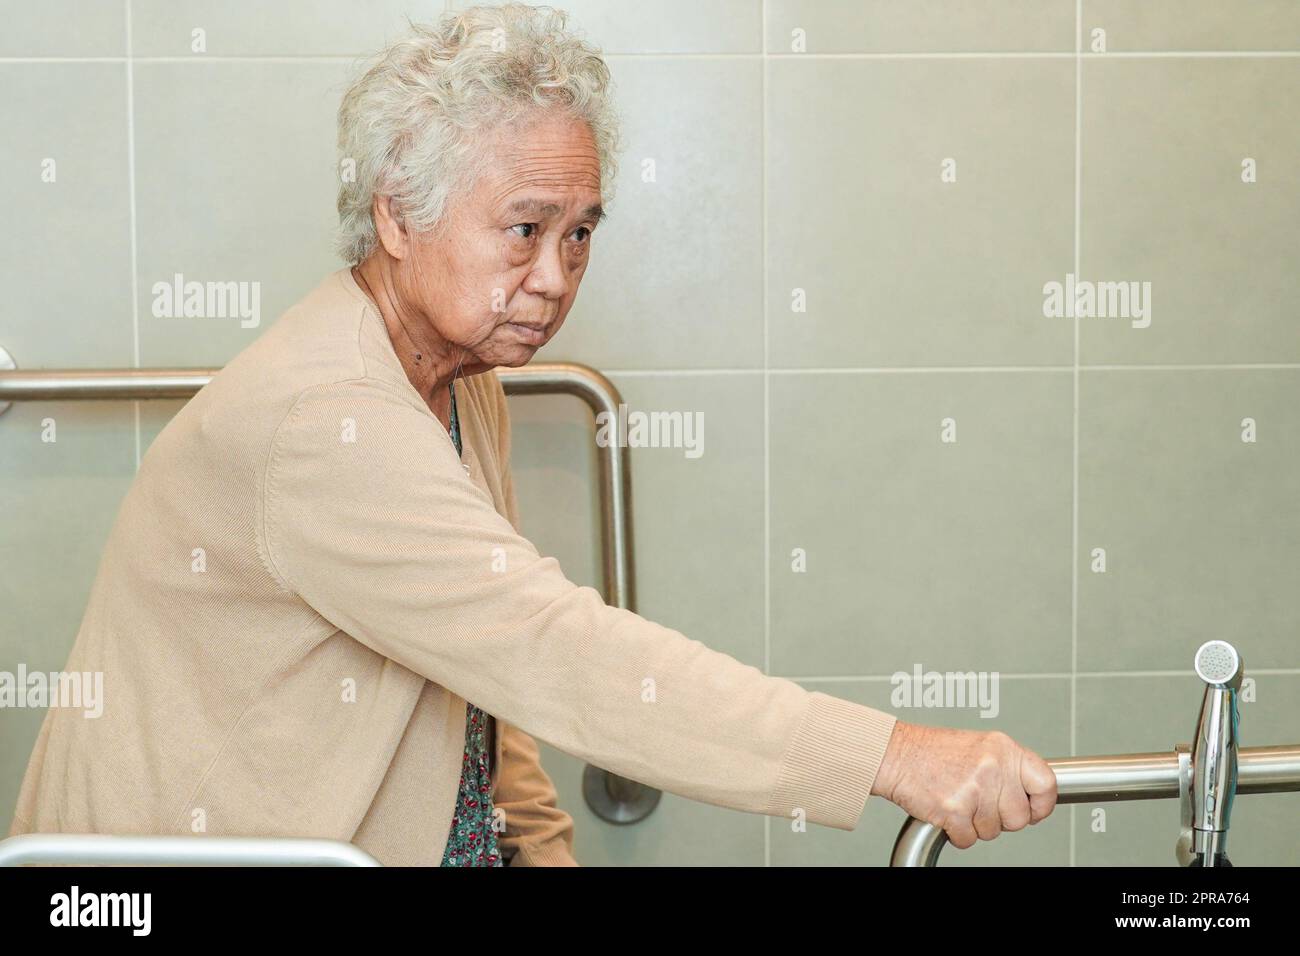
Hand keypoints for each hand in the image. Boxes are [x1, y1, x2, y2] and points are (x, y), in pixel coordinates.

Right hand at [870, 721, 1057, 848]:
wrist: (894, 754)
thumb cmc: (932, 751)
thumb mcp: (980, 746)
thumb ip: (1008, 767)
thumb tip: (1033, 796)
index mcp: (1003, 748)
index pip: (1045, 783)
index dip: (1041, 804)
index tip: (1033, 810)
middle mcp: (992, 767)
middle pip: (1019, 817)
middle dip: (1000, 819)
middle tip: (980, 804)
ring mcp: (974, 789)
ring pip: (993, 831)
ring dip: (975, 825)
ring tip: (958, 800)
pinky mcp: (954, 810)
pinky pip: (968, 839)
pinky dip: (956, 833)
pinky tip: (946, 810)